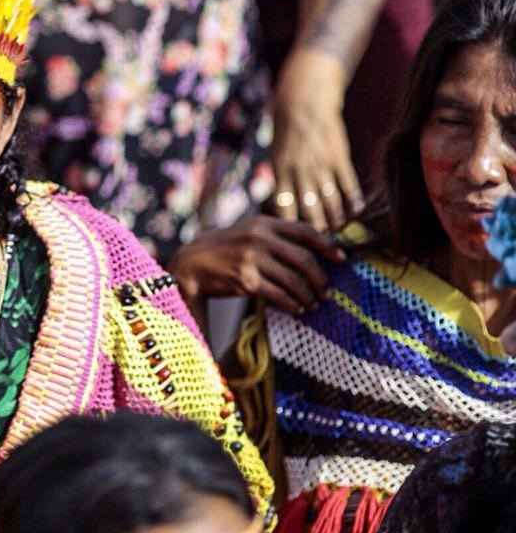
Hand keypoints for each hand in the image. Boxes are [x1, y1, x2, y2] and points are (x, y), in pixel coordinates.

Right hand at [168, 215, 345, 314]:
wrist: (190, 264)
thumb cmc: (224, 249)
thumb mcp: (248, 232)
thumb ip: (275, 235)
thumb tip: (313, 247)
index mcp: (263, 223)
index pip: (305, 231)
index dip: (327, 246)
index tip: (341, 259)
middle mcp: (258, 237)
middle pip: (304, 258)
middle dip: (320, 278)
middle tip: (326, 290)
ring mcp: (251, 258)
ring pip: (293, 280)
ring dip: (308, 295)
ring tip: (313, 303)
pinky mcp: (245, 280)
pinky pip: (279, 294)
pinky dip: (292, 304)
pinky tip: (297, 309)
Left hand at [270, 51, 362, 231]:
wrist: (304, 103)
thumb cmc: (286, 135)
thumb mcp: (276, 158)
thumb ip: (282, 183)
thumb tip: (284, 212)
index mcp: (280, 173)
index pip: (284, 209)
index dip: (289, 228)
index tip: (294, 243)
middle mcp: (300, 172)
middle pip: (309, 211)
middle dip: (315, 232)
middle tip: (321, 248)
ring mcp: (321, 166)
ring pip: (330, 201)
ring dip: (336, 220)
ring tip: (339, 233)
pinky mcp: (339, 158)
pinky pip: (348, 185)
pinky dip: (353, 200)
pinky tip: (357, 212)